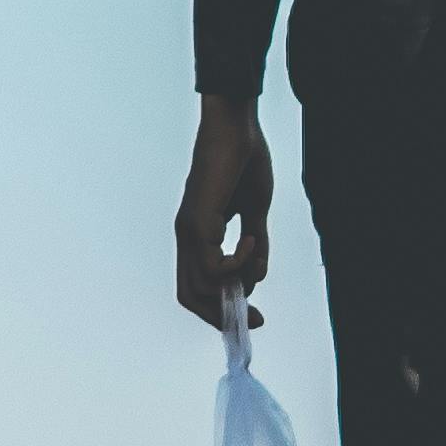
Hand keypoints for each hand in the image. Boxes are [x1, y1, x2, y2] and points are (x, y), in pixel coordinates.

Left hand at [175, 97, 275, 326]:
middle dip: (223, 315)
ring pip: (200, 287)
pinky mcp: (198, 222)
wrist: (236, 127)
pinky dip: (237, 264)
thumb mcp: (255, 210)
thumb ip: (255, 244)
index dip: (220, 306)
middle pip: (191, 296)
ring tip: (256, 260)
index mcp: (197, 234)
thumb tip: (257, 276)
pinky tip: (250, 240)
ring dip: (236, 286)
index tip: (251, 314)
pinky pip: (213, 267)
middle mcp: (187, 236)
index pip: (196, 285)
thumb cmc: (243, 162)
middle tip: (256, 318)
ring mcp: (189, 230)